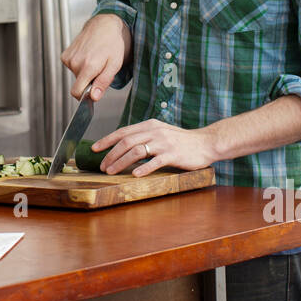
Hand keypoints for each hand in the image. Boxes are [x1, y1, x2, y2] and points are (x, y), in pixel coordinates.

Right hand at [61, 13, 131, 101]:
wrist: (104, 25)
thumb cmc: (112, 44)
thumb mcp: (115, 65)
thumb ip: (103, 82)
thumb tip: (93, 97)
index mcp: (88, 66)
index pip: (76, 92)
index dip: (85, 96)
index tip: (93, 91)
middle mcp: (75, 62)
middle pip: (78, 84)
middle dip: (89, 81)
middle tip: (99, 69)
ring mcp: (69, 58)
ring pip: (75, 76)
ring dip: (84, 72)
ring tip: (94, 60)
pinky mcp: (65, 55)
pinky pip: (71, 68)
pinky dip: (79, 65)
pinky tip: (87, 55)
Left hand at [91, 119, 219, 176]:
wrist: (206, 142)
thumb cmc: (182, 141)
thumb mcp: (161, 133)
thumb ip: (145, 137)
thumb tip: (124, 146)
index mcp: (150, 125)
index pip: (123, 131)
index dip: (107, 140)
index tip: (95, 148)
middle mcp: (155, 132)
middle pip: (126, 141)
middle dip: (110, 154)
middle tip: (102, 166)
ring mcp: (164, 143)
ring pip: (136, 151)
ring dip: (121, 162)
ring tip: (111, 172)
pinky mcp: (173, 154)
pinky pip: (155, 161)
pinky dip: (143, 168)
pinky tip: (134, 175)